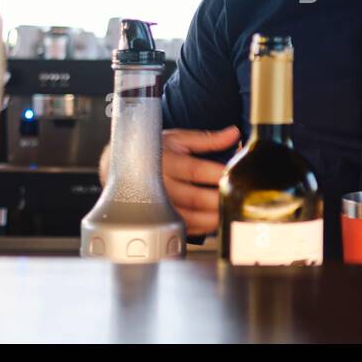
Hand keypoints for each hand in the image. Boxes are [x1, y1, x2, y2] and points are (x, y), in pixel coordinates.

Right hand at [98, 126, 240, 235]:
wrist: (123, 167)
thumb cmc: (154, 151)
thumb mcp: (178, 138)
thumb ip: (207, 139)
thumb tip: (234, 133)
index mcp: (165, 161)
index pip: (195, 170)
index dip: (217, 173)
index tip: (234, 173)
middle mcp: (160, 186)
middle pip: (194, 198)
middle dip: (219, 198)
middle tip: (238, 195)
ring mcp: (160, 206)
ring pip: (190, 217)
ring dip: (214, 216)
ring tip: (231, 209)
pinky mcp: (162, 219)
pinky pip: (185, 228)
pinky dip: (204, 227)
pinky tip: (217, 219)